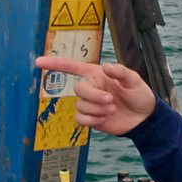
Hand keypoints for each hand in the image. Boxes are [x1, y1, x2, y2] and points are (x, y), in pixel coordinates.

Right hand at [34, 57, 155, 135]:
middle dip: (94, 96)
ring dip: (97, 109)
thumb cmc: (140, 95)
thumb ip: (121, 71)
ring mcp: (90, 103)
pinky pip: (80, 119)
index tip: (38, 61)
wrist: (144, 118)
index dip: (54, 64)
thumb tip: (105, 67)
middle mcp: (90, 87)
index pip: (72, 67)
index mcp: (97, 74)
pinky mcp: (91, 118)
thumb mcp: (135, 80)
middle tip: (111, 100)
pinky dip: (91, 119)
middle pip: (78, 89)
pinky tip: (104, 119)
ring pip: (80, 105)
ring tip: (113, 109)